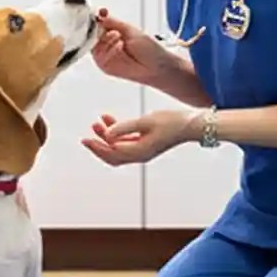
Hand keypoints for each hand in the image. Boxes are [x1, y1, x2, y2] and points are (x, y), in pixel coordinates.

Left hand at [81, 111, 199, 165]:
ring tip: (97, 123)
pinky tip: (109, 120)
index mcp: (139, 152)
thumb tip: (107, 134)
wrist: (191, 124)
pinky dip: (116, 133)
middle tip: (86, 135)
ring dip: (106, 137)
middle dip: (98, 145)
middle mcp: (140, 155)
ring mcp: (143, 150)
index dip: (97, 147)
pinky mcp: (146, 143)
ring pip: (118, 148)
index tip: (85, 139)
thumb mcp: (145, 121)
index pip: (112, 154)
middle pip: (112, 155)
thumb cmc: (171, 122)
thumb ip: (125, 127)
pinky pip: (126, 141)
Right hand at [91, 8, 175, 85]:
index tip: (98, 15)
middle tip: (105, 25)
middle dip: (98, 30)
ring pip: (94, 46)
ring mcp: (105, 56)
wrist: (156, 65)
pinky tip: (119, 45)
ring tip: (118, 36)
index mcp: (111, 33)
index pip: (96, 25)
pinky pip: (99, 57)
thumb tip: (100, 14)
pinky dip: (109, 50)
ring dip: (106, 39)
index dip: (95, 20)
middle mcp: (106, 45)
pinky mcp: (106, 66)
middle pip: (91, 36)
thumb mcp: (129, 29)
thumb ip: (112, 22)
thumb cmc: (148, 49)